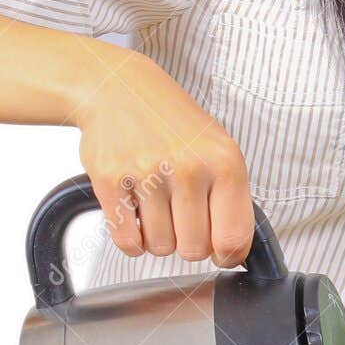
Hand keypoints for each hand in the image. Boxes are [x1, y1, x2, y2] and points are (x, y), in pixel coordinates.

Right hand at [75, 47, 255, 268]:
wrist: (121, 89)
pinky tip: (136, 214)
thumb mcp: (219, 149)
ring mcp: (148, 174)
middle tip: (181, 217)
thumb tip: (233, 251)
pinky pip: (127, 242)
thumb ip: (232, 199)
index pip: (233, 238)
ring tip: (157, 206)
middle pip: (194, 250)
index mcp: (225, 163)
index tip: (219, 252)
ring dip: (158, 237)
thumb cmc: (175, 125)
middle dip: (188, 242)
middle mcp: (189, 168)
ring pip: (160, 248)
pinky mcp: (111, 180)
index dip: (226, 255)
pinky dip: (132, 239)